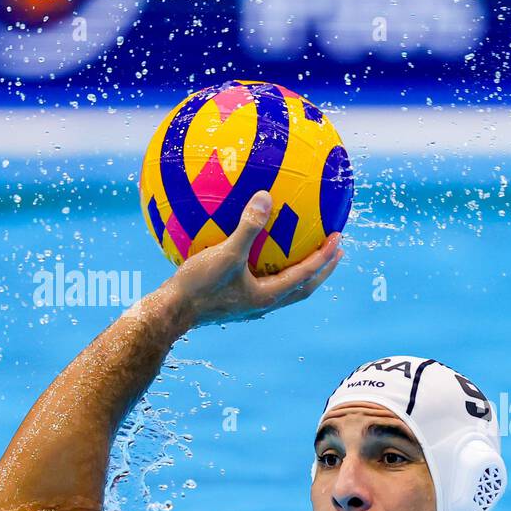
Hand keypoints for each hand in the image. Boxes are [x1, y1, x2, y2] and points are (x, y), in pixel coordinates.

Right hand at [164, 191, 342, 327]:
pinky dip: (272, 270)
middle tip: (337, 252)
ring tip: (307, 254)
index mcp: (269, 295)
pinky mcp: (236, 302)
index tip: (339, 239)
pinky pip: (263, 283)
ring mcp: (250, 305)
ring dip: (301, 272)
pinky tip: (260, 254)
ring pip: (286, 289)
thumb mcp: (225, 253)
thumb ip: (247, 227)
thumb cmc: (199, 287)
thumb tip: (266, 197)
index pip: (306, 274)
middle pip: (304, 287)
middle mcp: (264, 303)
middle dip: (322, 269)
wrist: (171, 313)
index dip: (324, 257)